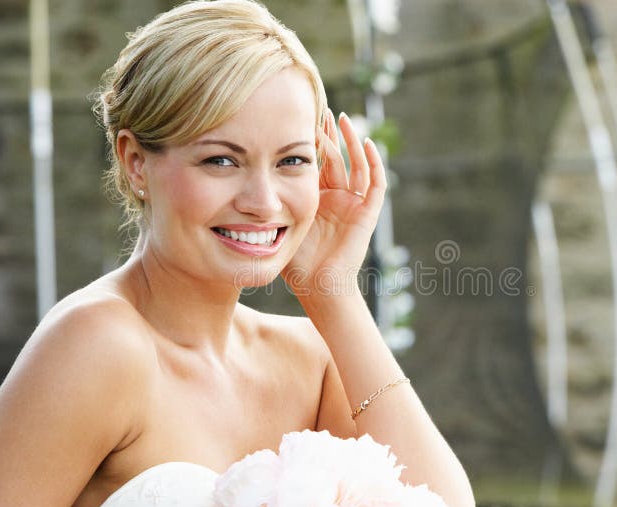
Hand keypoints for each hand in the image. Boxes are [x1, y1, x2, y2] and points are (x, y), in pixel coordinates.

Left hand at [283, 110, 386, 296]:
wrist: (317, 286)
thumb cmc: (295, 262)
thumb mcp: (277, 223)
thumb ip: (267, 203)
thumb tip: (241, 177)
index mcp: (317, 199)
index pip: (317, 162)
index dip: (313, 141)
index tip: (302, 118)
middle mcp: (337, 198)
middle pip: (338, 157)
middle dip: (331, 135)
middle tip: (323, 110)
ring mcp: (354, 205)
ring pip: (357, 164)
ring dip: (351, 142)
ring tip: (342, 119)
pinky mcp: (367, 213)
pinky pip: (375, 184)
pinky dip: (374, 163)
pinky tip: (367, 143)